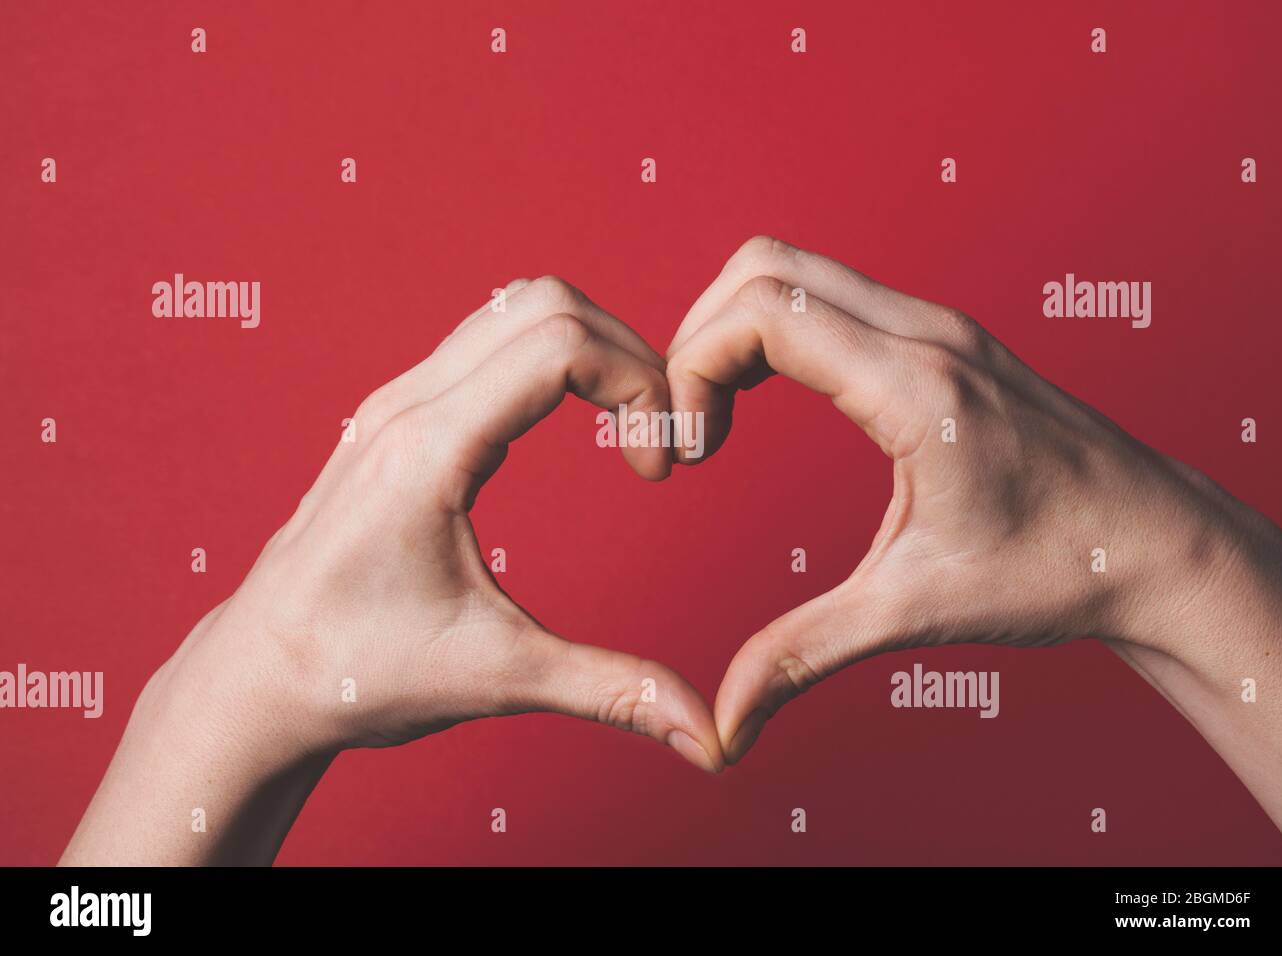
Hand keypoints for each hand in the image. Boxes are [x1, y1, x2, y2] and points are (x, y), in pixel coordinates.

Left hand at [63, 276, 721, 864]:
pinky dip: (552, 359)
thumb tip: (706, 734)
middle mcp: (406, 406)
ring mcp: (394, 402)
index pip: (558, 343)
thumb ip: (609, 691)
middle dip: (628, 354)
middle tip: (658, 438)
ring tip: (627, 430)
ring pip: (514, 308)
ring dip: (591, 350)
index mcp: (427, 452)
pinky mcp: (395, 416)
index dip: (639, 384)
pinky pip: (488, 341)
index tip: (660, 466)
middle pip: (545, 302)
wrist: (256, 678)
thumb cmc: (356, 674)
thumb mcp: (494, 678)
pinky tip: (574, 427)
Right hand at [666, 237, 1281, 846]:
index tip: (686, 453)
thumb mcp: (913, 612)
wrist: (1160, 544)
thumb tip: (722, 723)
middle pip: (762, 267)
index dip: (690, 368)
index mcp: (915, 388)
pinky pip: (831, 295)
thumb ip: (802, 656)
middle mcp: (927, 334)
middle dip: (695, 339)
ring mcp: (939, 326)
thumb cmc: (1058, 570)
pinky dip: (774, 332)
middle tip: (688, 431)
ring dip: (732, 332)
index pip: (762, 309)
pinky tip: (767, 400)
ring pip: (793, 270)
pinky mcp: (943, 338)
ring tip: (716, 418)